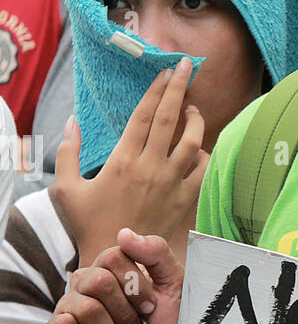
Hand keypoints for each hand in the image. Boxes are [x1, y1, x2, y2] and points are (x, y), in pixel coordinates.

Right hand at [43, 229, 184, 323]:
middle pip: (98, 281)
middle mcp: (86, 282)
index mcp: (111, 268)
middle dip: (125, 312)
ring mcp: (69, 306)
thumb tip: (124, 233)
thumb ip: (156, 252)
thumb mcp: (174, 286)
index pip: (113, 255)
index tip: (150, 307)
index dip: (136, 286)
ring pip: (85, 308)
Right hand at [55, 58, 207, 268]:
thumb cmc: (88, 224)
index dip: (156, 90)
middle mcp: (149, 168)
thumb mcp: (66, 187)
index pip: (144, 116)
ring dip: (195, 121)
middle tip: (188, 66)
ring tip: (193, 108)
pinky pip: (202, 173)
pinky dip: (205, 157)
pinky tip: (200, 148)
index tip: (165, 71)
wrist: (115, 258)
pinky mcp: (182, 201)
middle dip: (180, 88)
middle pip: (169, 119)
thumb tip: (72, 121)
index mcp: (121, 160)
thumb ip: (68, 152)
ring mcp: (169, 185)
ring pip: (191, 143)